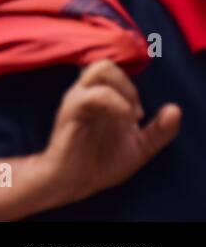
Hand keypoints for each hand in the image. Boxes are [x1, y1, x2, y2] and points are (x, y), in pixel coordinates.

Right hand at [38, 60, 179, 205]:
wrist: (74, 182)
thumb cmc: (100, 162)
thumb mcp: (139, 147)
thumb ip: (158, 130)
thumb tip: (175, 109)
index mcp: (98, 98)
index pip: (113, 71)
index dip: (131, 88)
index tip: (137, 116)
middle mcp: (85, 94)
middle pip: (104, 64)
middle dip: (127, 84)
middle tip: (132, 112)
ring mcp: (77, 100)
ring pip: (99, 70)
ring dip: (122, 90)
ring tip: (127, 115)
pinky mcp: (72, 113)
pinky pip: (94, 95)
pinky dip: (116, 103)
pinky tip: (122, 121)